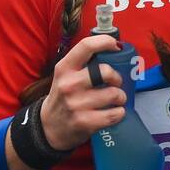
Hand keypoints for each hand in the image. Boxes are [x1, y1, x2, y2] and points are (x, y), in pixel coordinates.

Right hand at [38, 34, 126, 150]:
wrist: (49, 127)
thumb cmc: (63, 97)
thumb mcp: (65, 76)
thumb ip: (84, 64)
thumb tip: (113, 51)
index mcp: (64, 68)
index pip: (86, 46)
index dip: (105, 42)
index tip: (115, 46)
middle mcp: (69, 84)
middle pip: (106, 72)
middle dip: (117, 78)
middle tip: (116, 83)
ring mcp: (76, 104)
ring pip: (114, 94)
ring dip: (120, 97)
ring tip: (116, 100)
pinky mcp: (85, 122)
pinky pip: (114, 114)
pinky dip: (119, 113)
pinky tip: (114, 112)